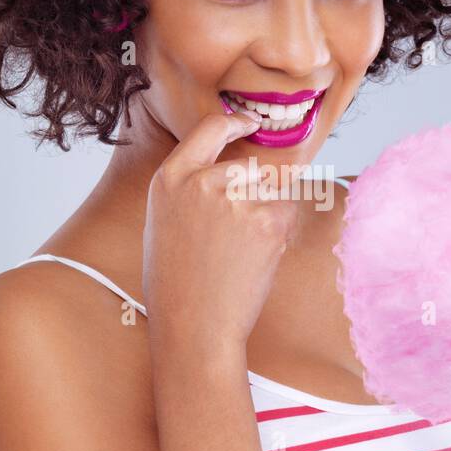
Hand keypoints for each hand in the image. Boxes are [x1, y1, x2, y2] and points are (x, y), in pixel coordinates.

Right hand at [142, 109, 302, 349]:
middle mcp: (202, 181)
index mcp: (170, 180)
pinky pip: (286, 214)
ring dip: (266, 215)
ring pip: (271, 192)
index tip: (249, 123)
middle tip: (234, 240)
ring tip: (239, 255)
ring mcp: (236, 198)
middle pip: (249, 167)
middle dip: (253, 194)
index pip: (209, 129)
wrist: (194, 327)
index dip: (234, 123)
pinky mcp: (268, 219)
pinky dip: (278, 235)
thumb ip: (191, 191)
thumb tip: (232, 172)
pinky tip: (254, 261)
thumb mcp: (164, 224)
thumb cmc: (176, 286)